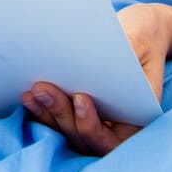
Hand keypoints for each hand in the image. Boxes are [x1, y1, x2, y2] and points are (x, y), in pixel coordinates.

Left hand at [22, 3, 169, 155]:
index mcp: (137, 118)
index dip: (93, 125)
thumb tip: (98, 62)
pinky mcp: (77, 111)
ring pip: (68, 132)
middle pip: (84, 137)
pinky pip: (59, 121)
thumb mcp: (139, 40)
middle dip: (61, 114)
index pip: (113, 140)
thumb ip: (124, 54)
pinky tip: (29, 96)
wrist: (139, 31)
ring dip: (47, 115)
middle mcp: (116, 127)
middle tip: (41, 89)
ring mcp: (95, 121)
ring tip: (31, 93)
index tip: (80, 97)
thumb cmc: (143, 34)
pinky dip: (43, 112)